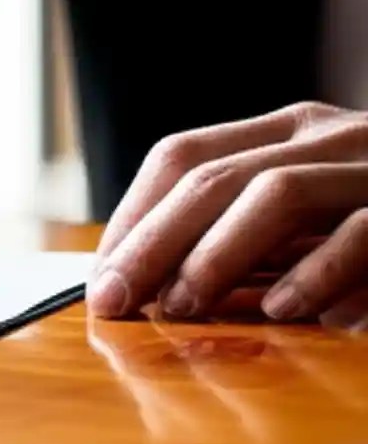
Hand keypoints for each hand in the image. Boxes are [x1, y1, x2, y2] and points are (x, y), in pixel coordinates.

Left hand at [86, 101, 367, 329]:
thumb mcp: (307, 224)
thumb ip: (241, 239)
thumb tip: (143, 286)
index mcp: (288, 133)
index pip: (182, 157)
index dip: (131, 218)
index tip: (101, 278)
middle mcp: (328, 137)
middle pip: (213, 176)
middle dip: (151, 243)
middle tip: (113, 302)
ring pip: (276, 193)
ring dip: (215, 256)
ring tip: (180, 307)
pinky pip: (359, 232)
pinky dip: (314, 273)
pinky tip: (280, 309)